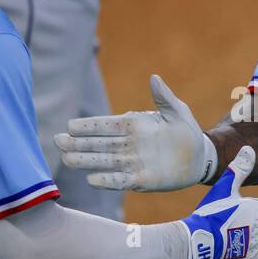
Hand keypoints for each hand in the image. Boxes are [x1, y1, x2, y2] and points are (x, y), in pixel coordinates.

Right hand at [55, 74, 215, 191]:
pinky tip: (91, 179)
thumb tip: (154, 78)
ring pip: (105, 161)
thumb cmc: (186, 131)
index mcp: (135, 125)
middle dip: (79, 143)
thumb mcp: (177, 112)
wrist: (200, 157)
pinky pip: (121, 180)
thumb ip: (164, 98)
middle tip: (58, 141)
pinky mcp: (142, 180)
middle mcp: (129, 144)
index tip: (70, 125)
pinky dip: (107, 180)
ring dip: (86, 160)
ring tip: (66, 159)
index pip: (107, 125)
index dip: (89, 126)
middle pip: (100, 144)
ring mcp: (134, 163)